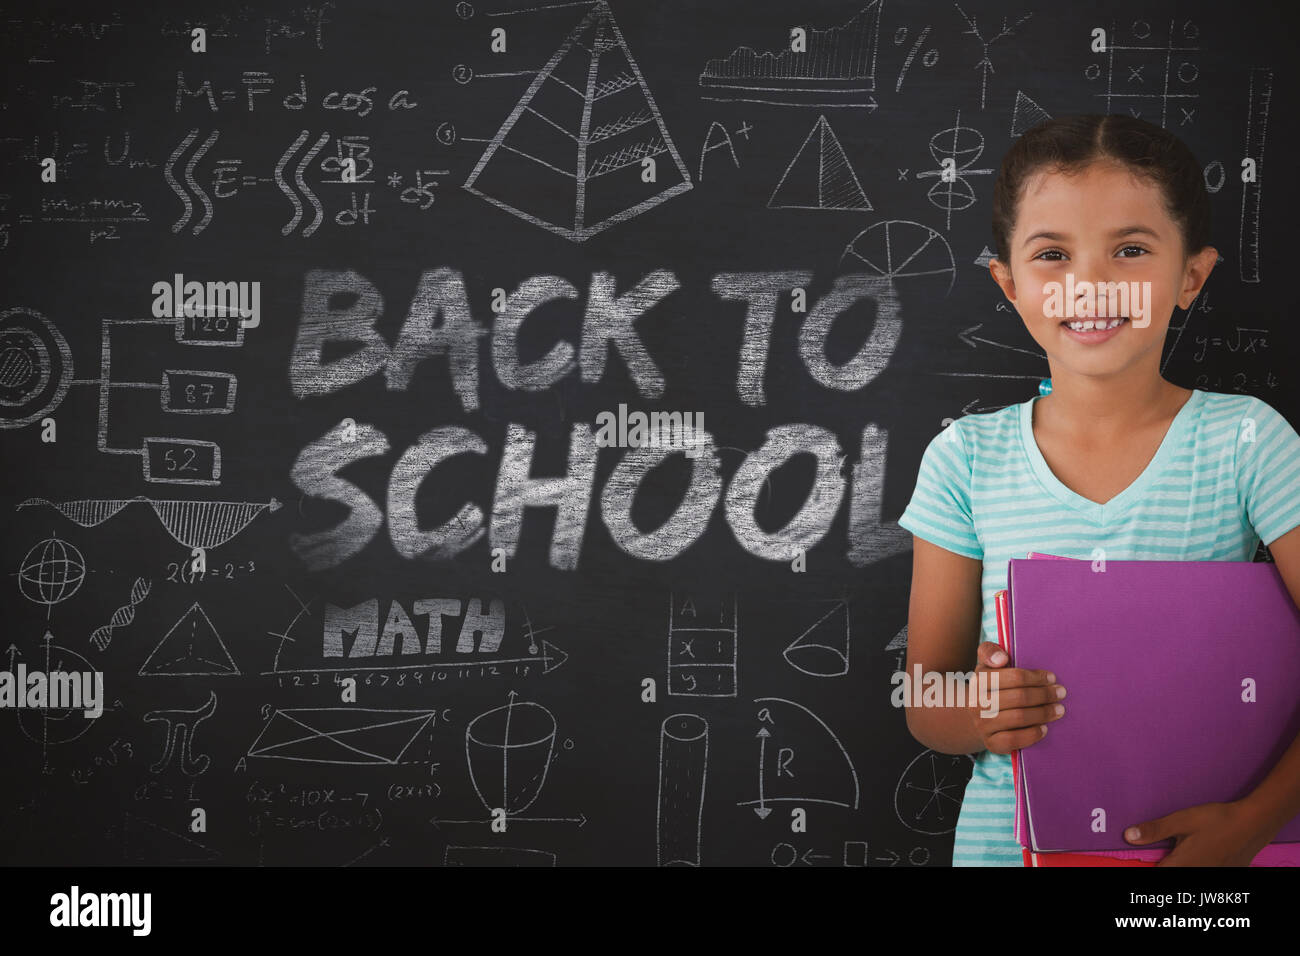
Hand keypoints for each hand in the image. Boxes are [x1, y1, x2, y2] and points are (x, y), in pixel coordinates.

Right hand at [965, 641, 1066, 754]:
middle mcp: (976, 702)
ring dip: (1044, 713)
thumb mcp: (987, 665)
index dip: (1036, 677)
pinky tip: (1044, 728)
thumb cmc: (992, 686)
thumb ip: (990, 652)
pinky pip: (1013, 740)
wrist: (978, 717)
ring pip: (1018, 718)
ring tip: (1059, 709)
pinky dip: (1032, 734)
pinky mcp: (990, 743)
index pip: (1013, 677)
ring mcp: (982, 724)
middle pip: (1019, 697)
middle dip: (1045, 694)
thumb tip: (1002, 659)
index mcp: (978, 680)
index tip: (1052, 677)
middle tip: (1061, 693)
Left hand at [1125, 800, 1271, 865]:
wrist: (1253, 824)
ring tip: (1189, 849)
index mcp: (1182, 865)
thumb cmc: (1215, 820)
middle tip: (1170, 849)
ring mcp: (1213, 876)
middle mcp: (1197, 874)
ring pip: (1189, 873)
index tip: (1151, 855)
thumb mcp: (1180, 821)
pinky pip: (1206, 872)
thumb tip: (1128, 836)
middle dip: (1167, 864)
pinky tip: (1205, 853)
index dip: (1151, 865)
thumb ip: (1154, 831)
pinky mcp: (1226, 874)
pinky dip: (1200, 865)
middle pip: (1174, 873)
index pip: (1158, 873)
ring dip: (1183, 865)